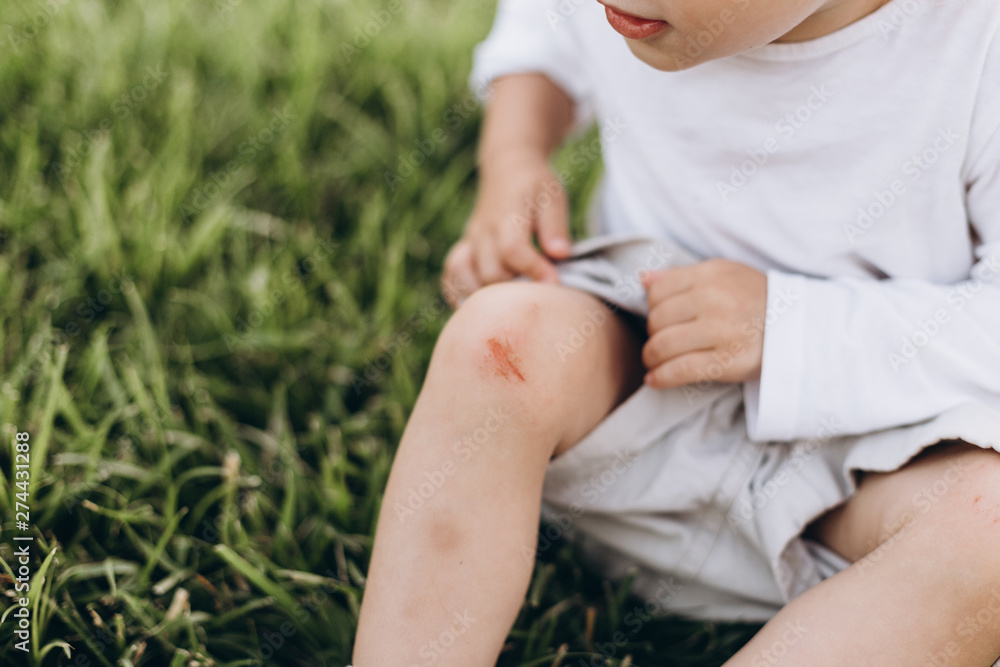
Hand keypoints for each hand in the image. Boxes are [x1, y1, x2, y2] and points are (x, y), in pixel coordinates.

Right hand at [442, 153, 570, 306]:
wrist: (507, 168)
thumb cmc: (535, 186)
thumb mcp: (553, 197)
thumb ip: (556, 227)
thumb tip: (561, 254)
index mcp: (506, 216)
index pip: (512, 250)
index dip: (533, 270)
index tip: (555, 283)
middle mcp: (483, 231)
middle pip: (490, 272)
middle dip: (514, 289)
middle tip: (537, 294)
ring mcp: (469, 241)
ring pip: (465, 277)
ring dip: (486, 296)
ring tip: (510, 303)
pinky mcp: (463, 249)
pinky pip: (451, 274)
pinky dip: (459, 291)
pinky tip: (477, 305)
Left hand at [641, 259, 766, 387]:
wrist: (802, 328)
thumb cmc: (758, 301)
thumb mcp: (726, 274)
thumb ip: (683, 276)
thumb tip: (644, 279)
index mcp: (711, 275)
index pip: (658, 292)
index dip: (653, 308)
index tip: (661, 320)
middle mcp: (714, 300)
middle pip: (657, 320)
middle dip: (653, 335)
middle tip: (661, 343)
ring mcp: (721, 331)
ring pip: (663, 346)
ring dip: (652, 358)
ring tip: (654, 362)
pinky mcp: (727, 361)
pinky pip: (680, 370)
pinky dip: (661, 377)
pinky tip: (655, 380)